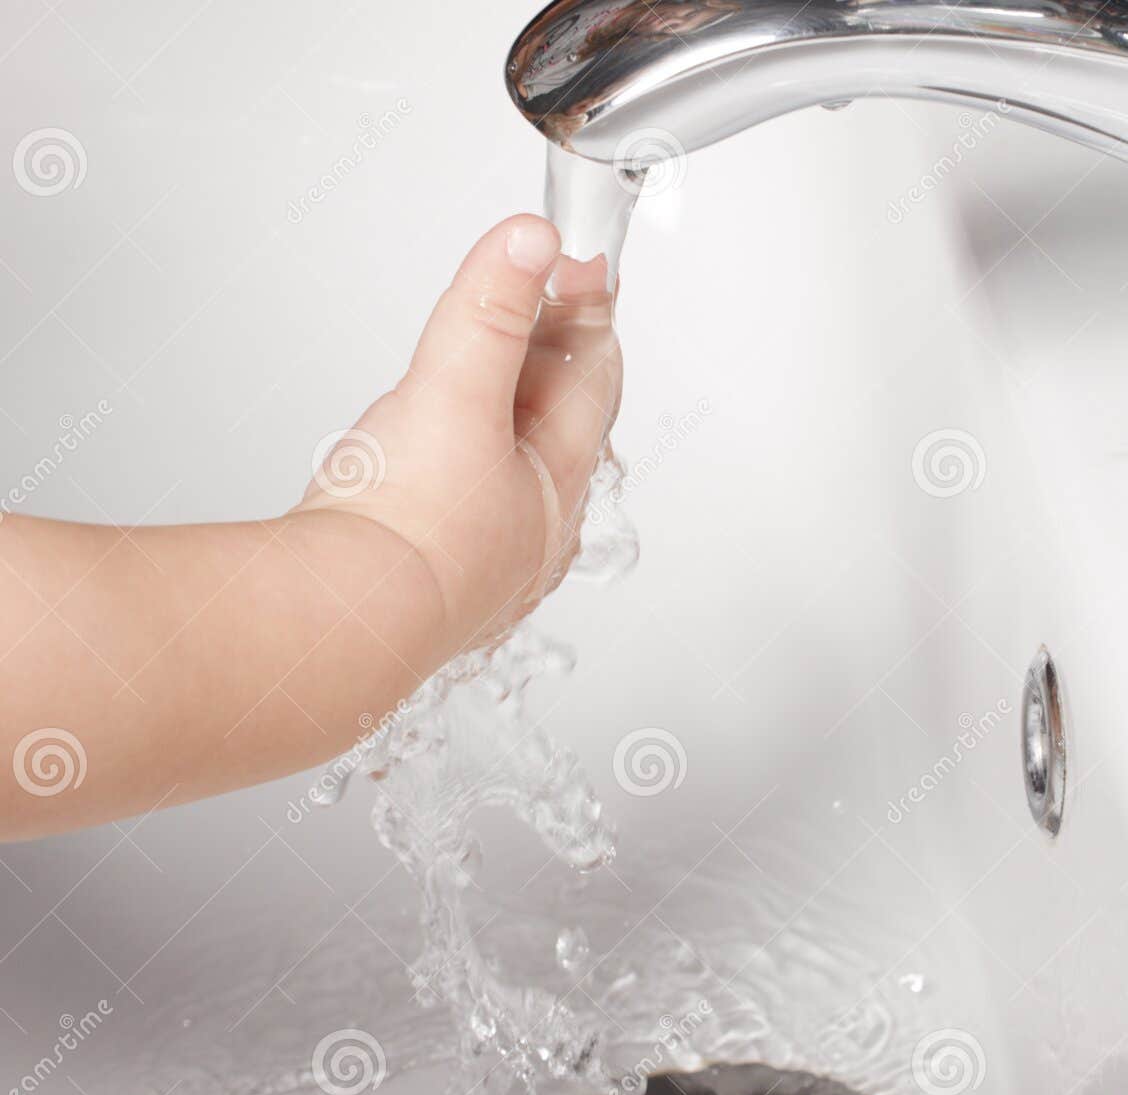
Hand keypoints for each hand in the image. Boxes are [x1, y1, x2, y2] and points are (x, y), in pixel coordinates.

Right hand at [293, 214, 621, 658]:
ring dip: (503, 422)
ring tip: (486, 378)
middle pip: (557, 427)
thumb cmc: (406, 527)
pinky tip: (433, 470)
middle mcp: (535, 532)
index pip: (593, 379)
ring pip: (511, 476)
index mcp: (558, 481)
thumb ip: (491, 313)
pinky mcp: (430, 585)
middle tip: (538, 303)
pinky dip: (458, 471)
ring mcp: (485, 564)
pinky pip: (463, 513)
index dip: (586, 314)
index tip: (578, 265)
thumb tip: (533, 241)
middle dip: (548, 364)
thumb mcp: (455, 393)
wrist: (341, 627)